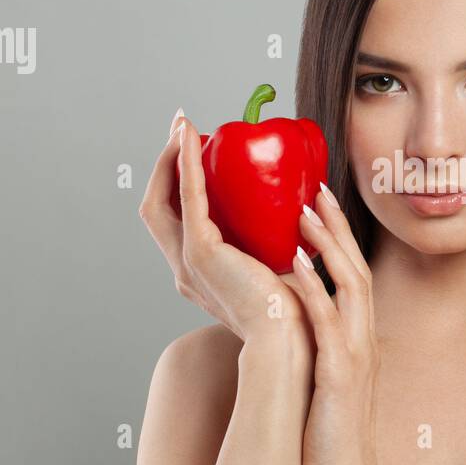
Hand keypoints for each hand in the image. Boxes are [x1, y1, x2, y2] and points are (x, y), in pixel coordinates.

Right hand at [138, 110, 312, 346]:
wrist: (289, 338)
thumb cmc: (294, 311)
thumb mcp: (280, 268)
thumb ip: (283, 244)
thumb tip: (307, 208)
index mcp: (199, 274)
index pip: (175, 220)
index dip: (177, 184)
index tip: (194, 148)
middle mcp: (184, 268)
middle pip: (158, 206)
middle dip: (165, 164)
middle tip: (181, 127)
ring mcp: (187, 261)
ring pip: (163, 199)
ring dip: (170, 158)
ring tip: (183, 126)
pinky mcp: (200, 252)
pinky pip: (189, 198)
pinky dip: (186, 164)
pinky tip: (190, 137)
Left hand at [288, 184, 383, 464]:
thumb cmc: (326, 434)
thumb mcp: (324, 378)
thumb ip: (317, 348)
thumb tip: (292, 326)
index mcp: (357, 337)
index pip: (352, 275)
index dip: (338, 237)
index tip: (317, 202)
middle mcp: (363, 337)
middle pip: (356, 265)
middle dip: (337, 225)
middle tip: (315, 186)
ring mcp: (355, 352)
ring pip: (350, 284)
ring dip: (328, 244)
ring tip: (304, 210)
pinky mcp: (340, 372)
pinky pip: (329, 321)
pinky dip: (314, 289)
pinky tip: (296, 265)